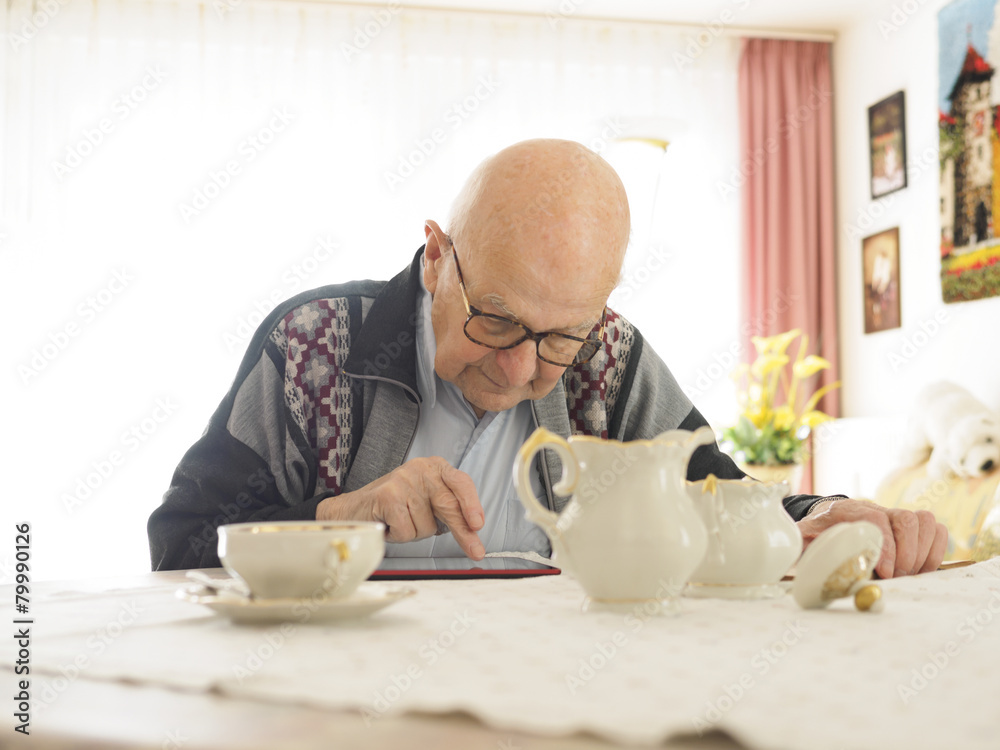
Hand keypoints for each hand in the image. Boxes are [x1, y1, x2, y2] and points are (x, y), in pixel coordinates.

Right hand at [316, 457, 485, 559]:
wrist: (353, 510)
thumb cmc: (393, 508)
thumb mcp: (426, 502)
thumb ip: (447, 509)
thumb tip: (471, 529)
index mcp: (434, 468)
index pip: (460, 482)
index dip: (472, 503)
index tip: (478, 524)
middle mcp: (421, 470)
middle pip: (449, 505)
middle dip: (463, 531)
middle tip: (475, 550)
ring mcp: (403, 481)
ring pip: (427, 526)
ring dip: (415, 533)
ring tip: (399, 522)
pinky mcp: (388, 496)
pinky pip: (407, 531)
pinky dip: (399, 536)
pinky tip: (388, 525)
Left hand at [796, 498, 947, 578]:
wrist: (828, 522)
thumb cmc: (816, 533)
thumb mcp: (802, 537)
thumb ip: (796, 541)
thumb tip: (784, 549)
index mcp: (847, 511)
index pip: (874, 518)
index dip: (884, 544)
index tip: (884, 571)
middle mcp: (876, 509)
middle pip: (906, 518)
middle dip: (906, 552)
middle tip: (897, 576)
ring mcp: (896, 517)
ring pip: (925, 521)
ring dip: (922, 551)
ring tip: (910, 574)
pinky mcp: (912, 528)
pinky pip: (936, 529)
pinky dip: (934, 549)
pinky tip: (920, 570)